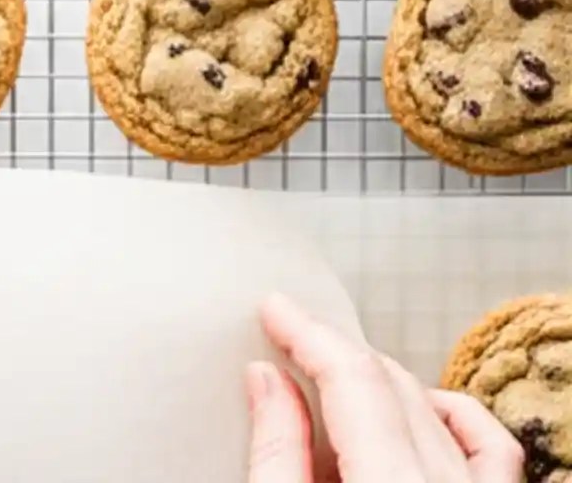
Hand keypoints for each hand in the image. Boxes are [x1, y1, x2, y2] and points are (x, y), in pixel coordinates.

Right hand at [246, 294, 523, 482]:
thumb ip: (276, 452)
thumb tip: (266, 380)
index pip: (352, 379)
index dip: (308, 334)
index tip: (276, 309)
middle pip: (393, 387)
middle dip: (336, 354)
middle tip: (291, 339)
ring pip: (440, 409)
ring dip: (387, 382)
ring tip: (340, 378)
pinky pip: (494, 449)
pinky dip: (455, 415)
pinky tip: (422, 406)